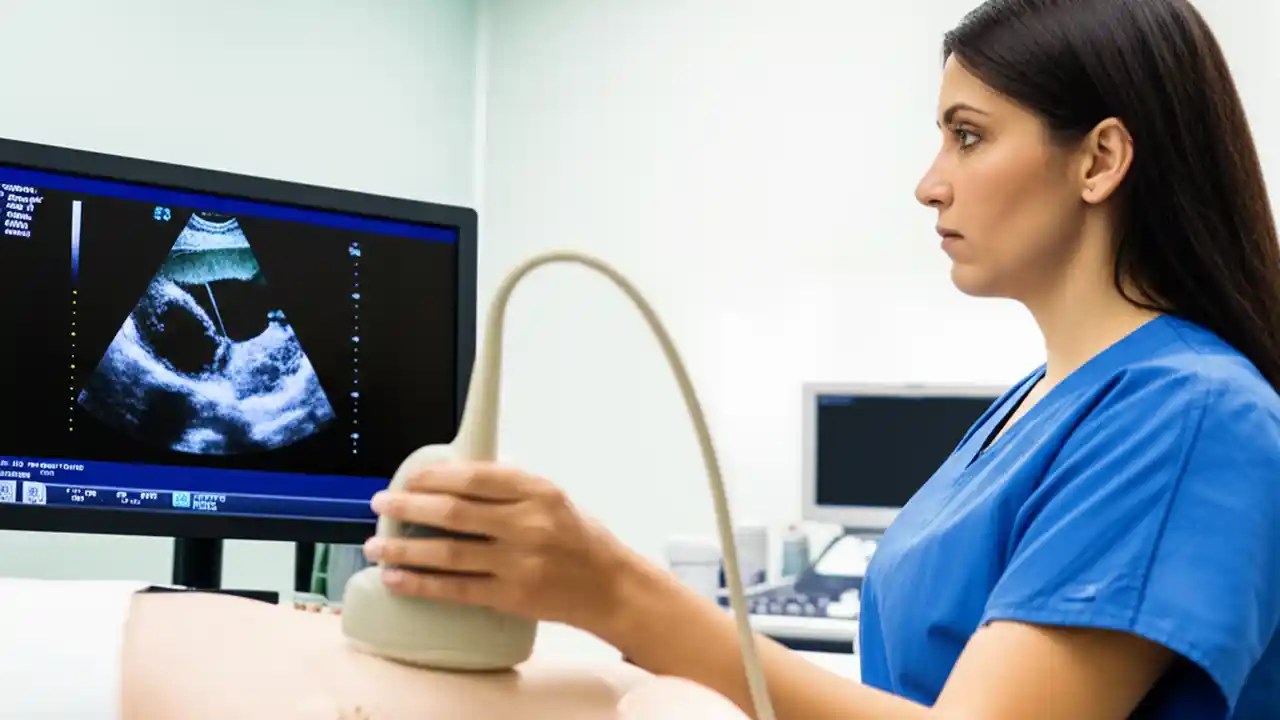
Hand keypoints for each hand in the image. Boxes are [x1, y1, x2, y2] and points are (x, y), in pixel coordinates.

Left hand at [362, 460, 639, 637]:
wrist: (611, 587)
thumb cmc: (580, 538)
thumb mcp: (554, 498)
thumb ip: (510, 488)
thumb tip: (455, 477)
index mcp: (538, 492)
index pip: (476, 477)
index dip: (435, 476)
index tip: (409, 477)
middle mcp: (527, 524)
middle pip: (454, 512)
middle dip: (409, 506)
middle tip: (380, 504)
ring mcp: (518, 563)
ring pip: (447, 553)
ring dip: (404, 549)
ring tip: (375, 546)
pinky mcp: (510, 597)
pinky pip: (455, 589)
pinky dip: (420, 584)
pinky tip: (396, 578)